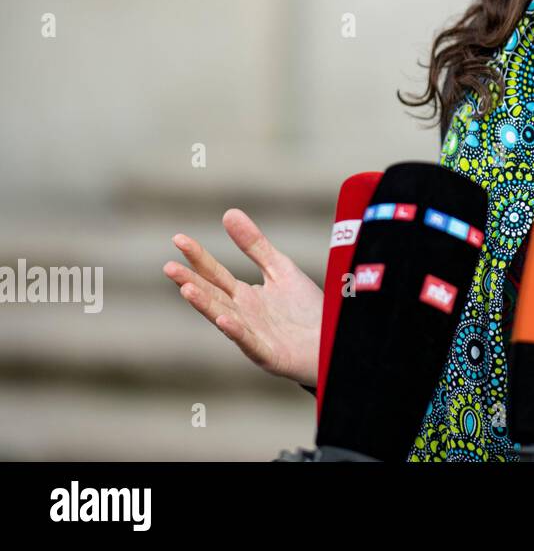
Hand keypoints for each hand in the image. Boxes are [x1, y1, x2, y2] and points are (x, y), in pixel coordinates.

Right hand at [163, 208, 323, 387]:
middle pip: (212, 295)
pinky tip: (224, 319)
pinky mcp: (268, 354)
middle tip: (168, 266)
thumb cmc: (305, 308)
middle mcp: (242, 315)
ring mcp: (253, 336)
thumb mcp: (279, 269)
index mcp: (244, 296)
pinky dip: (237, 332)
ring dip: (205, 305)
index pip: (214, 274)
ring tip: (186, 289)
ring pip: (224, 318)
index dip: (197, 257)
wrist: (332, 338)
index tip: (178, 238)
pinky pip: (250, 343)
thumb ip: (255, 245)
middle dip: (191, 281)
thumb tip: (228, 212)